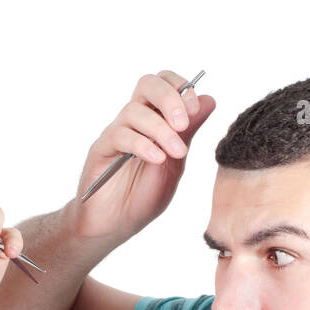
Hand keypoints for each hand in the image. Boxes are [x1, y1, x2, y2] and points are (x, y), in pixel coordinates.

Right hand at [71, 70, 215, 243]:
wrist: (116, 226)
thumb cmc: (143, 197)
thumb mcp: (175, 164)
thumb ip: (189, 134)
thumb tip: (209, 100)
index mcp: (154, 120)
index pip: (165, 83)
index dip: (181, 87)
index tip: (196, 109)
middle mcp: (134, 121)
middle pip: (147, 84)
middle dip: (170, 98)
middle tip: (183, 123)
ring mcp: (116, 133)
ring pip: (135, 111)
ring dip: (161, 130)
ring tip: (176, 153)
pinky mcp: (101, 150)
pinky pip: (120, 136)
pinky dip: (143, 145)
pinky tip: (157, 159)